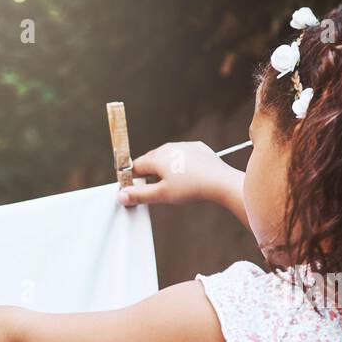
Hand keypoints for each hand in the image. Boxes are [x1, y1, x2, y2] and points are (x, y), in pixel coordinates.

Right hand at [119, 141, 241, 207]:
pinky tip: (186, 178)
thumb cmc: (191, 187)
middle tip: (154, 191)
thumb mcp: (161, 195)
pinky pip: (182, 156)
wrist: (220, 182)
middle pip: (150, 161)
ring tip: (172, 186)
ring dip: (164, 170)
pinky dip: (180, 165)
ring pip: (167, 158)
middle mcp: (169, 147)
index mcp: (157, 157)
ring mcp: (184, 146)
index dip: (132, 179)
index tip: (133, 190)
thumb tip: (122, 195)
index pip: (135, 166)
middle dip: (148, 174)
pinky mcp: (197, 149)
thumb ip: (139, 195)